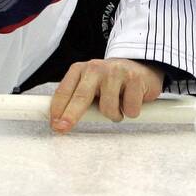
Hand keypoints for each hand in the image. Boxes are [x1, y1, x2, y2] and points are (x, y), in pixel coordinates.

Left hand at [49, 58, 164, 132]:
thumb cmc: (111, 82)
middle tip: (62, 128)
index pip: (64, 91)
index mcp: (80, 70)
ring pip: (108, 108)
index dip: (57, 109)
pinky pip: (129, 110)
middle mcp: (95, 68)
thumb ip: (77, 99)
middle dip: (70, 115)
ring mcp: (115, 71)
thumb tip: (60, 122)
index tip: (54, 125)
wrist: (141, 68)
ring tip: (119, 105)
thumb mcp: (90, 86)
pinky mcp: (134, 78)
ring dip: (114, 115)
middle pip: (80, 97)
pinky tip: (132, 100)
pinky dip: (131, 111)